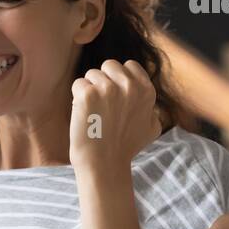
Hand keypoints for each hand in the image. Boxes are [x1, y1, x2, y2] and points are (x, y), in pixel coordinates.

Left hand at [69, 59, 161, 176]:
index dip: (118, 79)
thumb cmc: (125, 148)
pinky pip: (78, 84)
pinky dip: (77, 98)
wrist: (104, 163)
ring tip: (94, 114)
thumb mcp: (152, 127)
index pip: (129, 65)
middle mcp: (129, 86)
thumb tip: (151, 102)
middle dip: (103, 81)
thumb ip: (151, 108)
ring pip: (91, 75)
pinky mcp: (88, 95)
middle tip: (103, 107)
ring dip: (89, 91)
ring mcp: (108, 89)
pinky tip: (84, 115)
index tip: (115, 98)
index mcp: (146, 90)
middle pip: (109, 66)